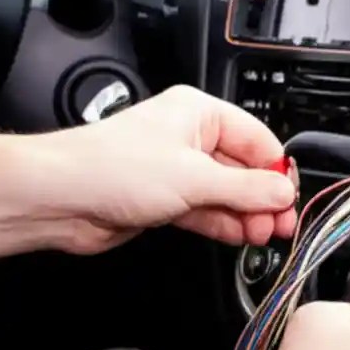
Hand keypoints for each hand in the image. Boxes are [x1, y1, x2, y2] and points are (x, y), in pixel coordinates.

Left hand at [33, 85, 297, 252]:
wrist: (59, 197)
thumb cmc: (111, 167)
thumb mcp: (195, 178)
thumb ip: (246, 189)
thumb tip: (282, 192)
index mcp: (200, 113)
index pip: (257, 140)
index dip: (277, 172)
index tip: (290, 200)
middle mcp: (189, 138)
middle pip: (244, 169)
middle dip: (263, 199)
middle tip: (282, 225)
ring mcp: (176, 170)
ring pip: (226, 193)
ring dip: (246, 215)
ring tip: (264, 235)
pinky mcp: (164, 199)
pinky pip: (205, 211)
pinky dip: (223, 223)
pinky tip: (240, 236)